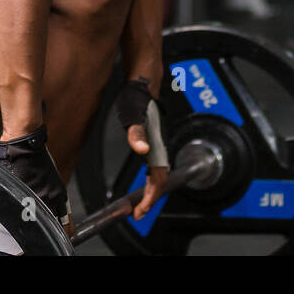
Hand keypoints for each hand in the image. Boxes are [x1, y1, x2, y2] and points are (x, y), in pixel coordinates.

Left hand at [116, 72, 167, 218]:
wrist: (144, 81)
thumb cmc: (139, 96)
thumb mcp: (133, 114)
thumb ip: (137, 132)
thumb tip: (141, 149)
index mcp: (156, 146)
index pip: (158, 180)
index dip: (150, 199)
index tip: (139, 212)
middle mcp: (159, 148)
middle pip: (160, 181)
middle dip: (150, 200)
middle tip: (136, 213)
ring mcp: (158, 144)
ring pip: (158, 174)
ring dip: (150, 191)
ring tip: (138, 202)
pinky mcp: (153, 140)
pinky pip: (154, 166)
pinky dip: (148, 179)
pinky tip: (142, 178)